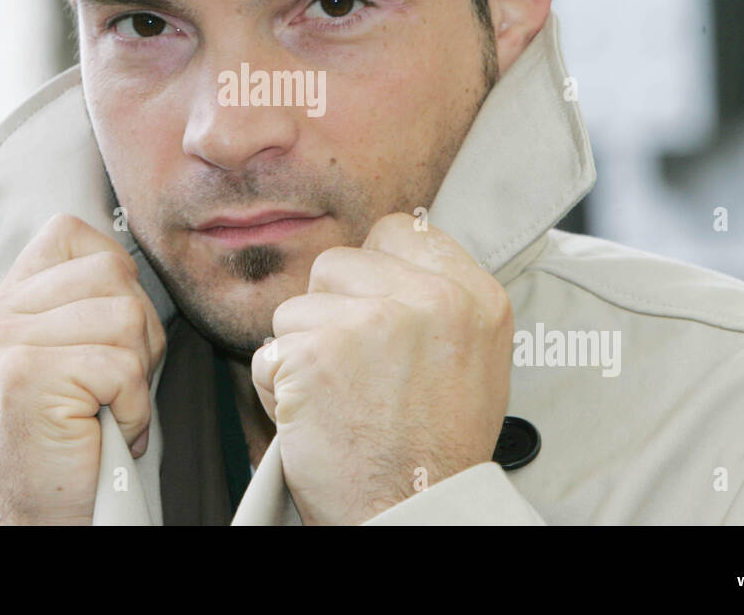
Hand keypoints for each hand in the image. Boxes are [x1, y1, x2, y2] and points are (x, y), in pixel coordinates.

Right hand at [0, 214, 165, 524]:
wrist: (49, 517)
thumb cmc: (76, 439)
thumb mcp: (77, 351)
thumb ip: (87, 297)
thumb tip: (130, 252)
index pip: (72, 234)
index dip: (115, 282)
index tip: (104, 342)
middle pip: (113, 270)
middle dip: (138, 332)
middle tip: (108, 387)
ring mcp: (0, 341)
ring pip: (126, 315)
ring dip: (136, 374)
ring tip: (102, 409)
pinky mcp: (24, 374)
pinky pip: (123, 365)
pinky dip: (132, 408)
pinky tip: (102, 431)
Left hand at [251, 212, 512, 523]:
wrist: (414, 513)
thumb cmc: (437, 449)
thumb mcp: (477, 360)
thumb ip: (440, 299)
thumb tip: (393, 249)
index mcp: (476, 296)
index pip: (397, 230)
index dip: (373, 270)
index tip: (374, 309)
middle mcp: (431, 299)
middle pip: (338, 263)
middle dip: (330, 312)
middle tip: (355, 370)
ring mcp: (372, 323)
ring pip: (295, 308)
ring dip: (301, 352)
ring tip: (340, 400)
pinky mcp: (316, 354)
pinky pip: (267, 354)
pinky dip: (275, 390)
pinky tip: (315, 420)